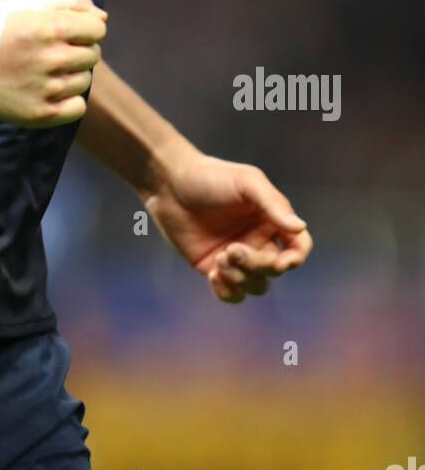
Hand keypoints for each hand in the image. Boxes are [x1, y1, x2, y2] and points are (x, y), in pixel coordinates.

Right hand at [0, 0, 106, 127]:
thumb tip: (101, 16)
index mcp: (50, 27)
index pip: (97, 28)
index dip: (84, 26)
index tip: (65, 30)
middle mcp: (52, 59)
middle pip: (93, 54)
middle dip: (78, 49)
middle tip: (52, 50)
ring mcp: (47, 90)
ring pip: (85, 80)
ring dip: (72, 73)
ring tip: (46, 69)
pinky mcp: (41, 114)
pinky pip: (77, 107)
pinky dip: (69, 99)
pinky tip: (50, 89)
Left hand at [141, 146, 311, 302]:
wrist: (168, 184)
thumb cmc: (209, 176)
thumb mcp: (246, 182)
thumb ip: (273, 204)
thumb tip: (300, 227)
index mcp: (271, 219)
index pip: (298, 246)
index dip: (295, 258)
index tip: (281, 262)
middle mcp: (258, 240)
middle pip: (274, 269)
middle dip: (256, 265)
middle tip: (231, 250)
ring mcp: (237, 256)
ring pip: (256, 285)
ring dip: (241, 278)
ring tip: (219, 259)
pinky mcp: (214, 267)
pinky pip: (233, 293)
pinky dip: (227, 292)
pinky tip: (213, 275)